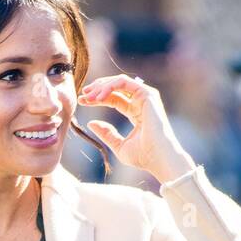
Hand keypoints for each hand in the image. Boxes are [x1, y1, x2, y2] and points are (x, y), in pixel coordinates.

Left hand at [77, 74, 193, 182]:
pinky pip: (124, 82)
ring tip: (89, 97)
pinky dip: (109, 87)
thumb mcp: (119, 145)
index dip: (96, 99)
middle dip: (97, 89)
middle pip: (115, 88)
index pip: (113, 99)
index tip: (82, 101)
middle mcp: (141, 102)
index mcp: (135, 112)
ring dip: (101, 87)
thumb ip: (106, 134)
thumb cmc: (144, 156)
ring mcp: (145, 97)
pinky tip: (99, 98)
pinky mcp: (147, 94)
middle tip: (83, 95)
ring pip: (119, 82)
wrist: (158, 159)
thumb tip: (90, 123)